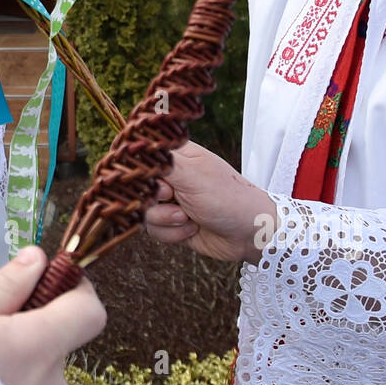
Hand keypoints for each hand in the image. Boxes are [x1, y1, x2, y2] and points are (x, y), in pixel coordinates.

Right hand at [143, 141, 278, 264]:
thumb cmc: (228, 198)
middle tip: (176, 199)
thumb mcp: (193, 176)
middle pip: (137, 187)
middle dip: (155, 200)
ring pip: (143, 211)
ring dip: (166, 220)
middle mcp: (171, 176)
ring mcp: (170, 201)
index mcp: (176, 156)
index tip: (160, 182)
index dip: (143, 174)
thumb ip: (161, 163)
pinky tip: (192, 229)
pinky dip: (172, 233)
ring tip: (189, 218)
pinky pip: (153, 230)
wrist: (250, 235)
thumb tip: (134, 149)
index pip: (141, 158)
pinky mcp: (171, 223)